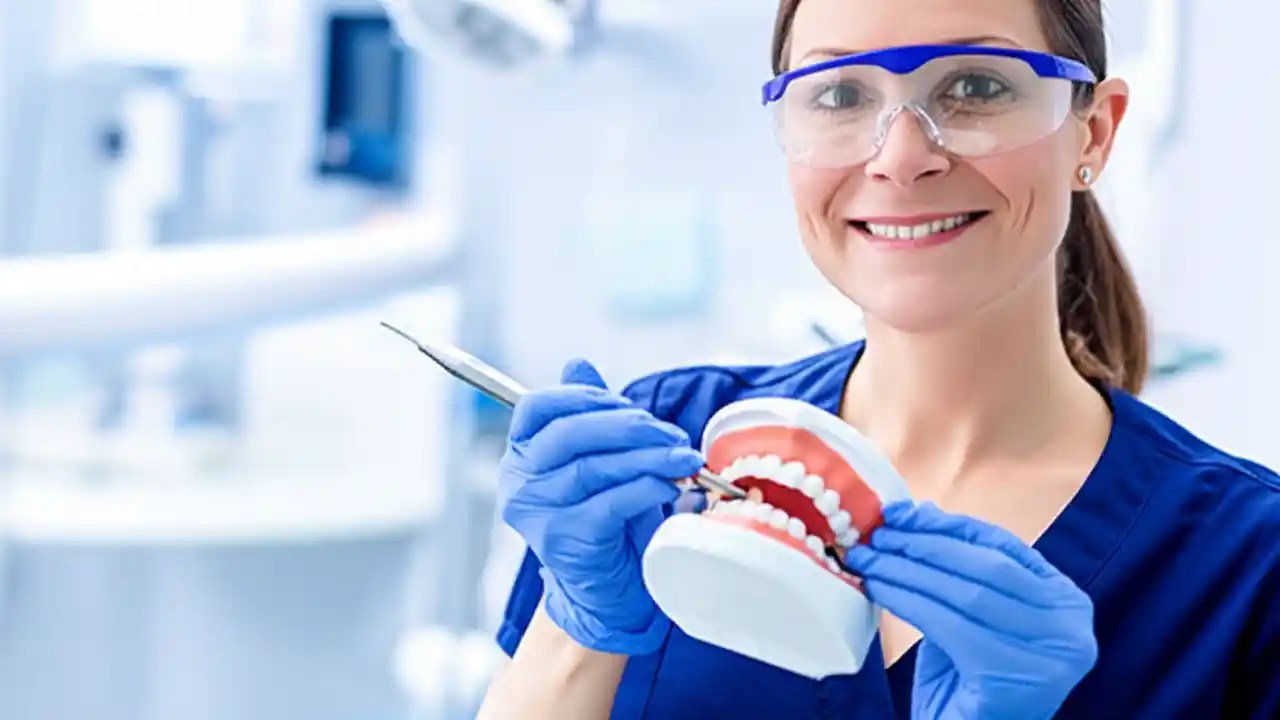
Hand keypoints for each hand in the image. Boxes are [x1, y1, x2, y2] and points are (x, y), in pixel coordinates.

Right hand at [498, 359, 704, 654]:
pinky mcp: (564, 540)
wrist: (608, 593)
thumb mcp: (600, 460)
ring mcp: (537, 513)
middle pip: (569, 433)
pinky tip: (669, 487)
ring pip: (593, 467)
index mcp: (521, 454)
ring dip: (648, 456)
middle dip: (629, 426)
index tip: (629, 406)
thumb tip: (578, 364)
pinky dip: (645, 488)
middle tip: (672, 434)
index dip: (585, 398)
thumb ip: (590, 414)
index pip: (537, 407)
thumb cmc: (607, 520)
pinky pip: (609, 502)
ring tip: (685, 459)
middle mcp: (519, 482)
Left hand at [844, 501, 1097, 719]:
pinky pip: (949, 624)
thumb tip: (918, 514)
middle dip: (925, 543)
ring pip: (966, 592)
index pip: (1004, 546)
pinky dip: (907, 600)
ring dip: (907, 569)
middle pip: (987, 565)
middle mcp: (1070, 629)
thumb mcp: (969, 619)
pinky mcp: (1014, 678)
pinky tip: (878, 588)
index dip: (948, 525)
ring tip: (868, 558)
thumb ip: (955, 573)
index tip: (902, 513)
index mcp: (1068, 604)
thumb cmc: (967, 688)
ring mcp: (1050, 656)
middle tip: (877, 534)